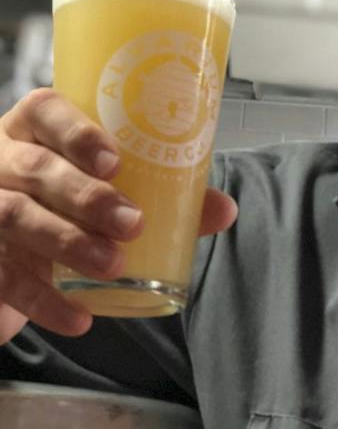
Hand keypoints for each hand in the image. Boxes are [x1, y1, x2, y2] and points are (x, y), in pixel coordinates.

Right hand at [0, 88, 237, 343]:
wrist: (6, 246)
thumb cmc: (70, 197)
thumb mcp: (111, 185)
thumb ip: (167, 193)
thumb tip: (225, 209)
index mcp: (37, 128)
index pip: (46, 111)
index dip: (78, 133)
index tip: (115, 161)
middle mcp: (2, 159)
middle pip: (35, 168)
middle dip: (86, 196)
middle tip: (132, 224)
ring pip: (14, 216)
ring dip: (68, 243)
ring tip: (113, 266)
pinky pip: (4, 277)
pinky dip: (44, 300)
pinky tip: (80, 317)